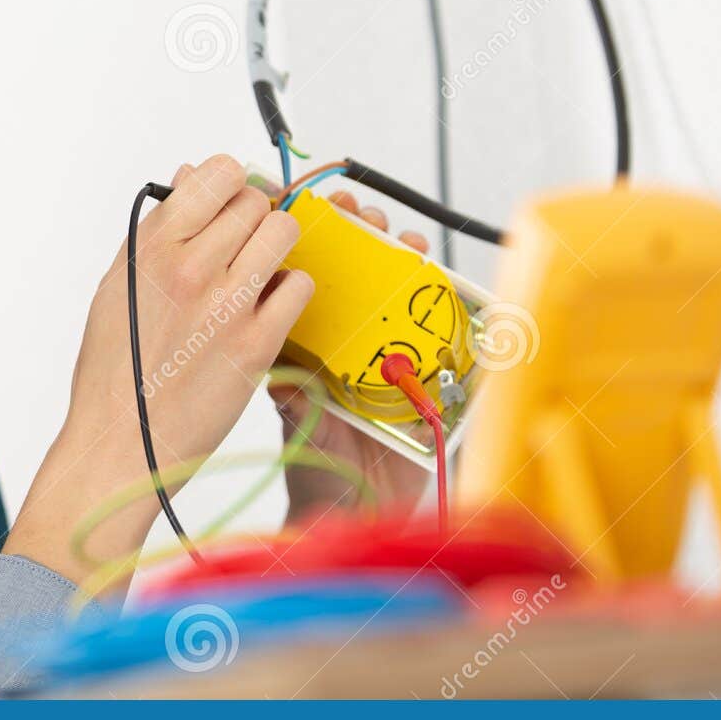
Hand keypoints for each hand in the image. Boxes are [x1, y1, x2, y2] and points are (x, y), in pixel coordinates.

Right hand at [4, 155, 315, 592]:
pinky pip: (299, 286)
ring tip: (260, 268)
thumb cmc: (116, 367)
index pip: (217, 174)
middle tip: (243, 241)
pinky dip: (290, 289)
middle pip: (255, 200)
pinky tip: (268, 305)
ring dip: (277, 244)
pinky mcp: (257, 343)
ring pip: (284, 232)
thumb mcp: (120, 282)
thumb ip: (160, 229)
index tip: (227, 199)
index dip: (229, 182)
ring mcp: (227, 305)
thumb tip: (190, 178)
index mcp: (153, 247)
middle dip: (253, 214)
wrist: (122, 440)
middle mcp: (191, 268)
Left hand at [271, 190, 433, 524]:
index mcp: (307, 340)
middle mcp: (345, 338)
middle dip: (359, 236)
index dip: (309, 240)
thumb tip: (281, 376)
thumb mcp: (299, 425)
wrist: (357, 505)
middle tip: (360, 216)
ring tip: (402, 239)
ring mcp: (383, 350)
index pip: (306, 276)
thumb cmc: (317, 462)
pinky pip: (432, 326)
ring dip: (399, 257)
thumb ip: (294, 399)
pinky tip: (437, 277)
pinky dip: (439, 298)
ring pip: (392, 290)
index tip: (310, 214)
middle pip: (353, 272)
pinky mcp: (420, 368)